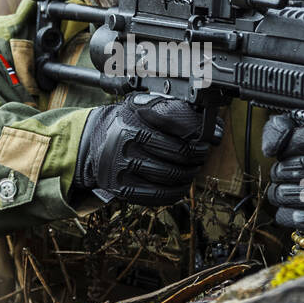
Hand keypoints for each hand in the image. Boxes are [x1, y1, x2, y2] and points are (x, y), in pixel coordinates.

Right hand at [73, 93, 220, 205]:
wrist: (92, 143)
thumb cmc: (125, 123)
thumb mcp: (142, 107)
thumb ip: (171, 111)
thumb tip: (211, 126)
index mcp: (132, 123)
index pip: (176, 133)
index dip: (197, 141)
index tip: (205, 143)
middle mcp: (125, 146)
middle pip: (177, 157)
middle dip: (196, 158)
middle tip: (201, 156)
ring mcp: (122, 170)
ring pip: (170, 177)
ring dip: (188, 175)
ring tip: (192, 169)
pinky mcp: (121, 189)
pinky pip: (157, 195)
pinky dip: (175, 192)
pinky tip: (181, 186)